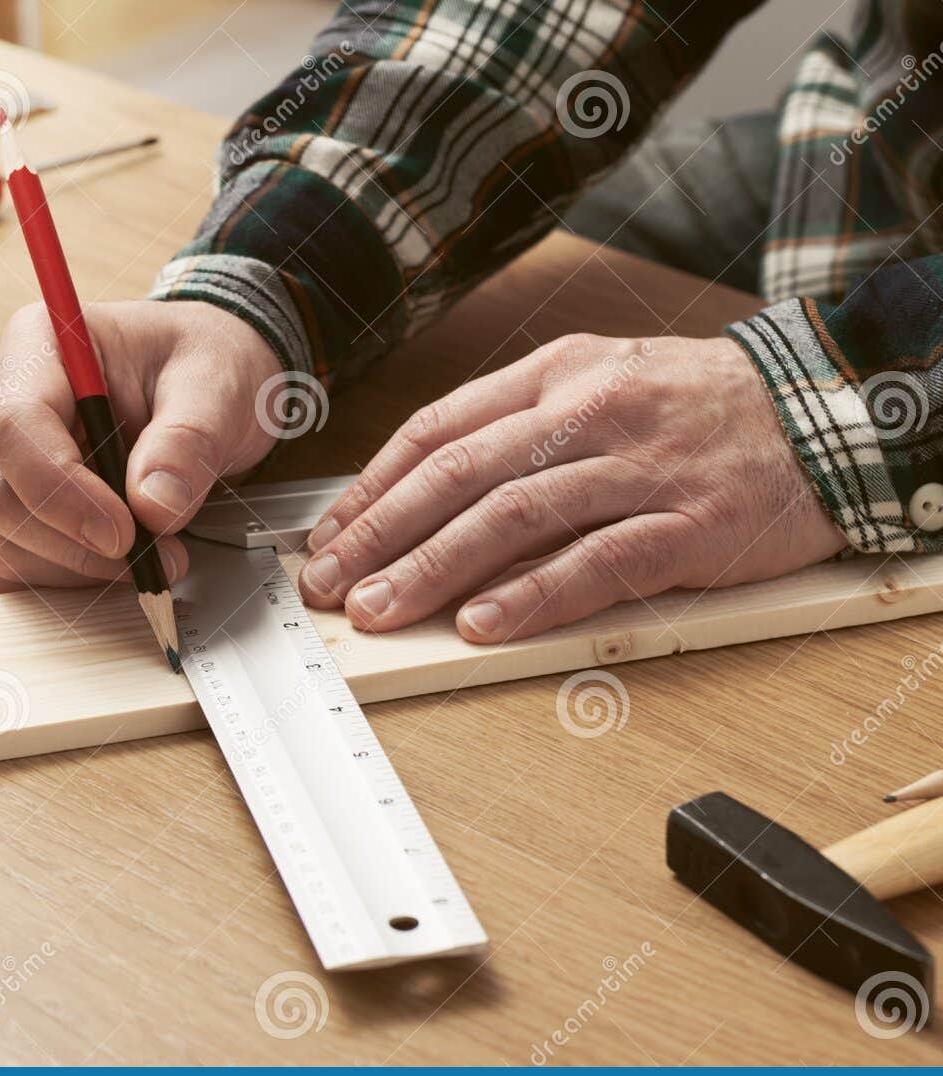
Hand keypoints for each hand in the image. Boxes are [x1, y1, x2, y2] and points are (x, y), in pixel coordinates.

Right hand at [0, 301, 280, 589]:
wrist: (202, 384)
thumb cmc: (201, 364)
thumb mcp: (217, 384)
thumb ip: (189, 439)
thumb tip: (154, 506)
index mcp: (37, 343)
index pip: (14, 427)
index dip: (61, 491)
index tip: (124, 533)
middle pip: (0, 494)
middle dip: (77, 544)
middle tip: (159, 557)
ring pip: (4, 539)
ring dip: (80, 568)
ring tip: (154, 555)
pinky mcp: (9, 504)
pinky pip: (14, 563)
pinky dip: (68, 578)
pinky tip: (118, 563)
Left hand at [297, 334, 844, 640]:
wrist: (824, 407)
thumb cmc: (696, 406)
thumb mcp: (600, 382)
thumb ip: (517, 425)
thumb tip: (423, 489)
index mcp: (554, 375)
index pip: (437, 431)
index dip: (373, 488)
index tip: (329, 537)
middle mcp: (587, 413)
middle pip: (459, 475)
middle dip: (381, 535)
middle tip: (330, 585)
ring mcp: (638, 469)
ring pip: (514, 517)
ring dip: (434, 569)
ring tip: (382, 611)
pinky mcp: (688, 525)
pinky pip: (597, 561)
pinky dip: (534, 595)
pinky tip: (483, 623)